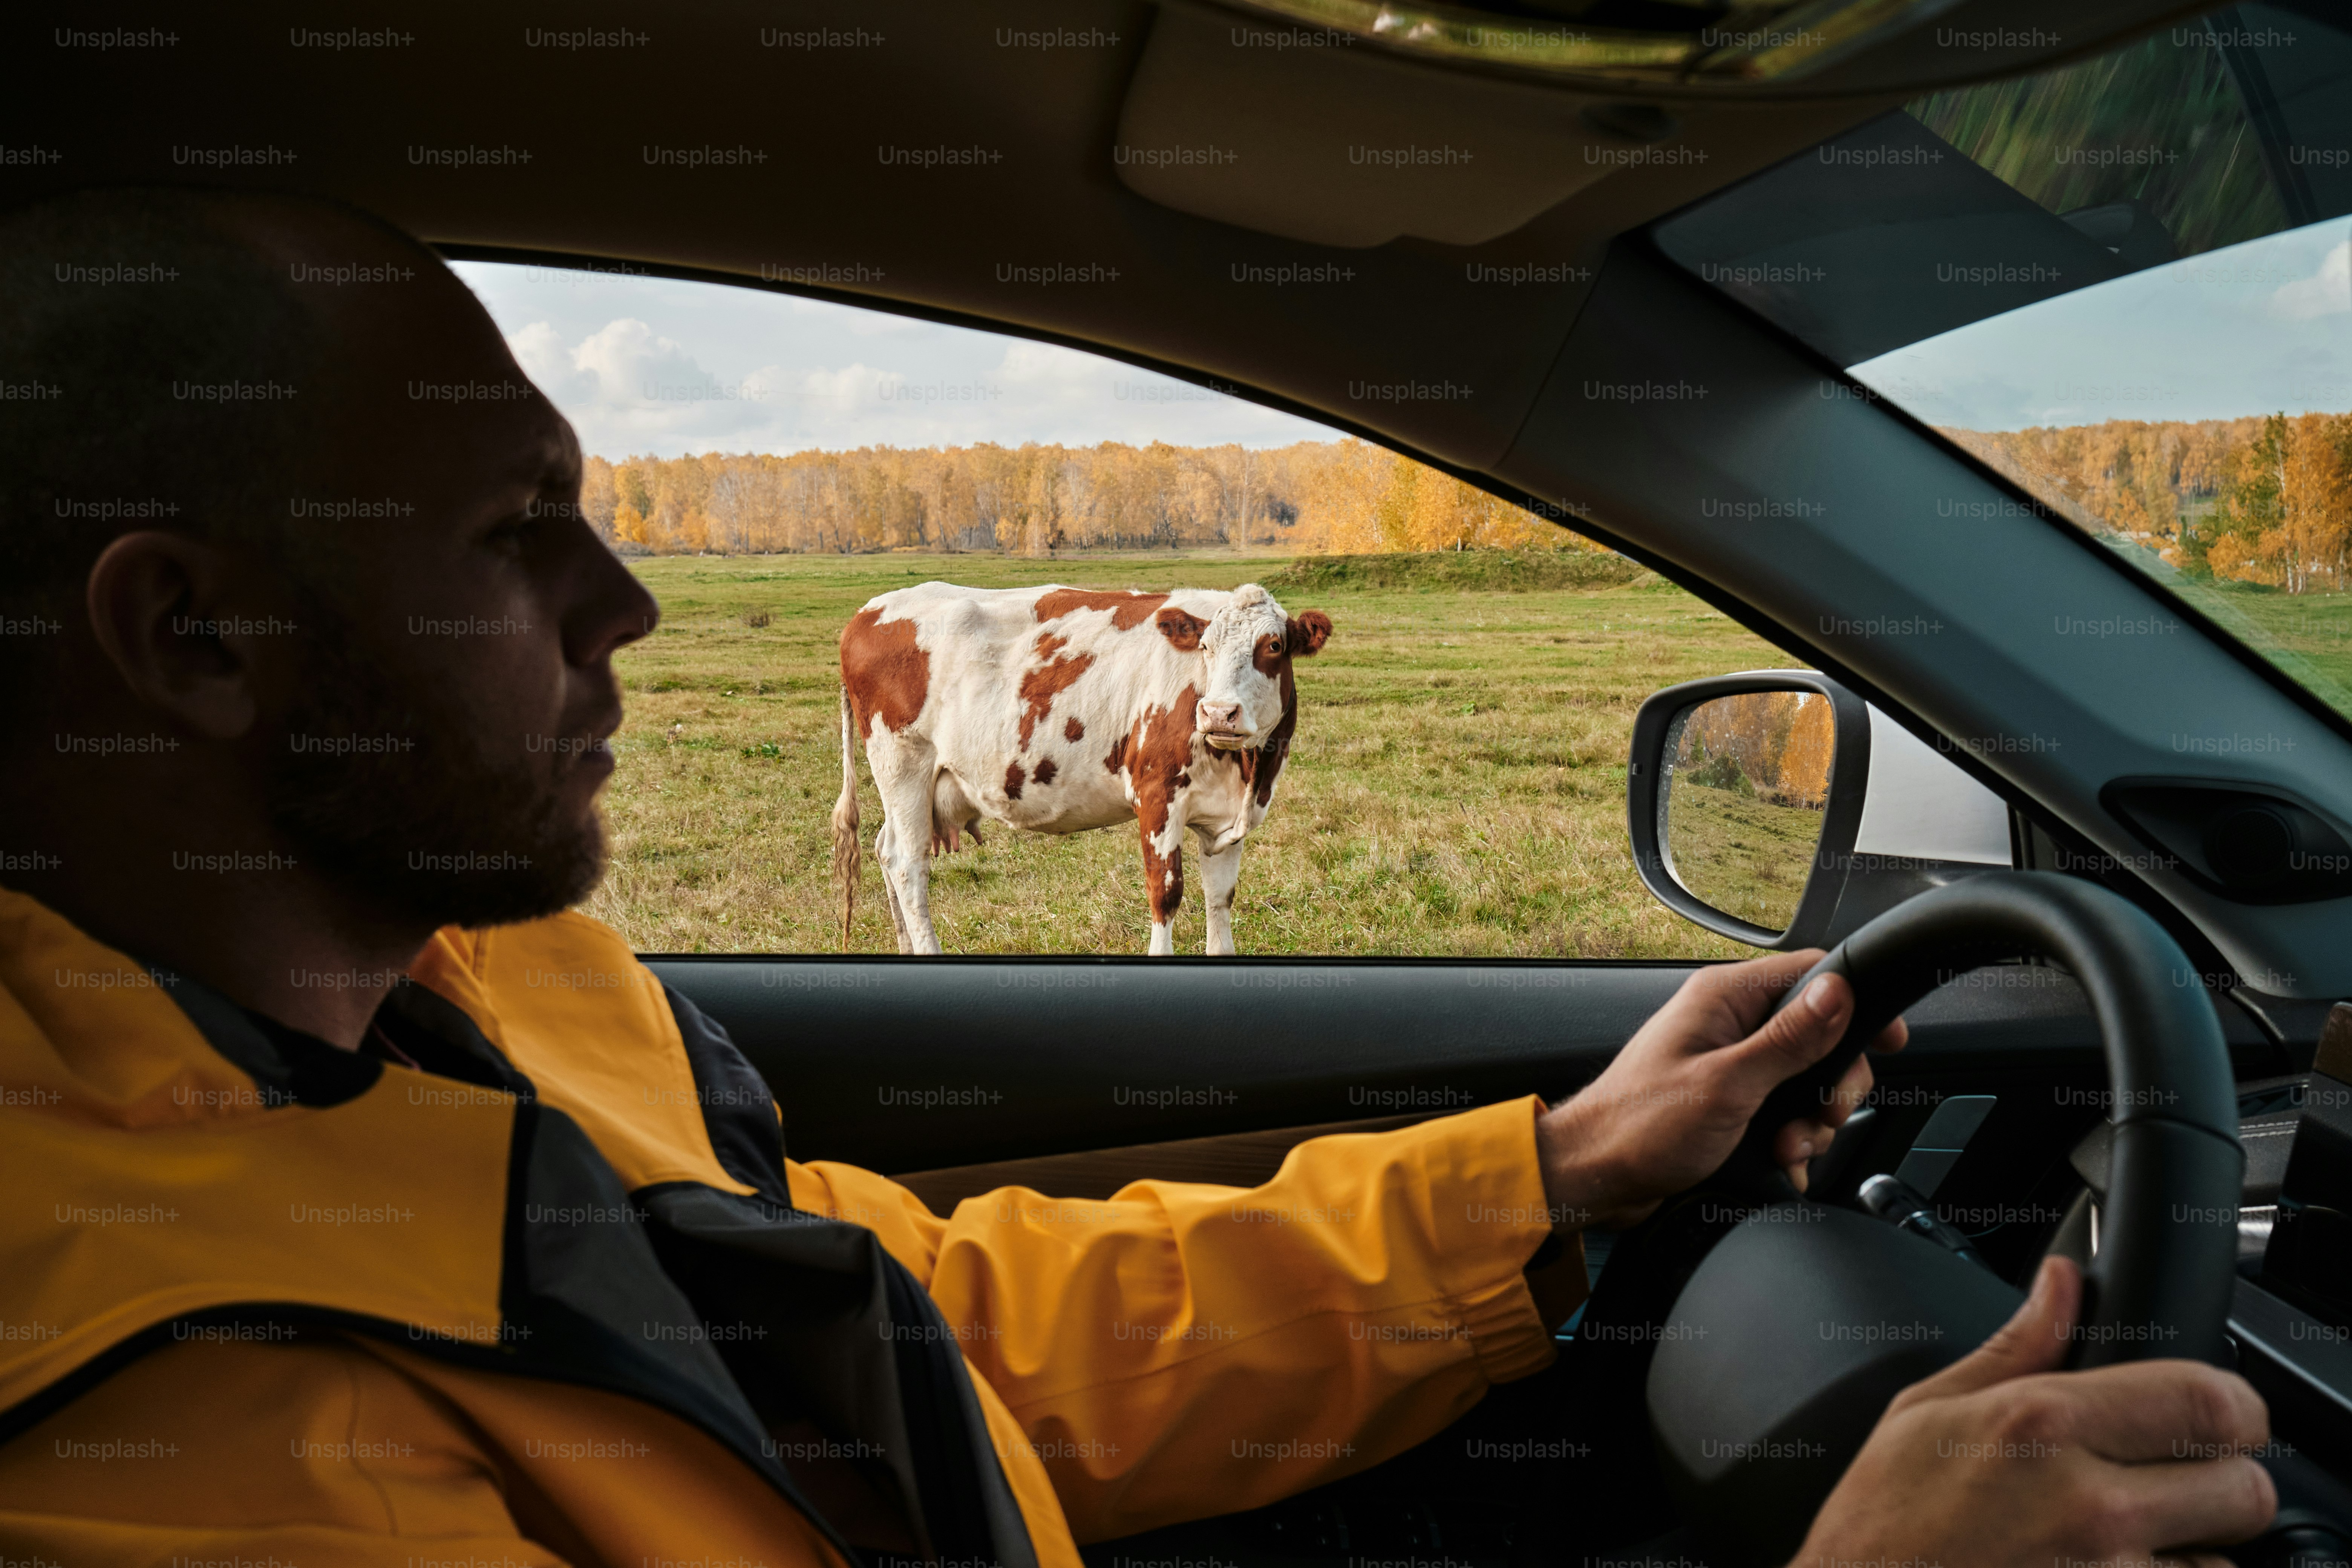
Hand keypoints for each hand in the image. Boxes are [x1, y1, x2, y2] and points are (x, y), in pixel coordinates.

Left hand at [1535, 949, 1903, 1229]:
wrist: (1594, 1176)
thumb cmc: (1639, 1126)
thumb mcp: (1726, 1083)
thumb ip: (1787, 1040)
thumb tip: (1837, 992)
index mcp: (1724, 998)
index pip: (1811, 972)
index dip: (1855, 1003)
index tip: (1887, 1040)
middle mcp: (1728, 1023)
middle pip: (1820, 1035)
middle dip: (1830, 1086)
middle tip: (1816, 1117)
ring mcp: (1729, 1062)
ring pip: (1805, 1081)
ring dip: (1808, 1123)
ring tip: (1784, 1148)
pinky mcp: (1729, 1100)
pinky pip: (1783, 1112)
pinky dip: (1791, 1140)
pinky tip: (1781, 1162)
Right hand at [1796, 1255, 2276, 1567]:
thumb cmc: (1881, 1526)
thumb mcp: (1927, 1412)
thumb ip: (2016, 1348)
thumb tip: (2061, 1284)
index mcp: (2041, 1425)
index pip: (2210, 1402)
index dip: (2231, 1408)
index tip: (2216, 1417)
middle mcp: (2088, 1506)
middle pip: (2243, 1491)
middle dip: (2219, 1489)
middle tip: (2171, 1490)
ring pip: (2224, 1564)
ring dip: (2189, 1557)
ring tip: (2119, 1549)